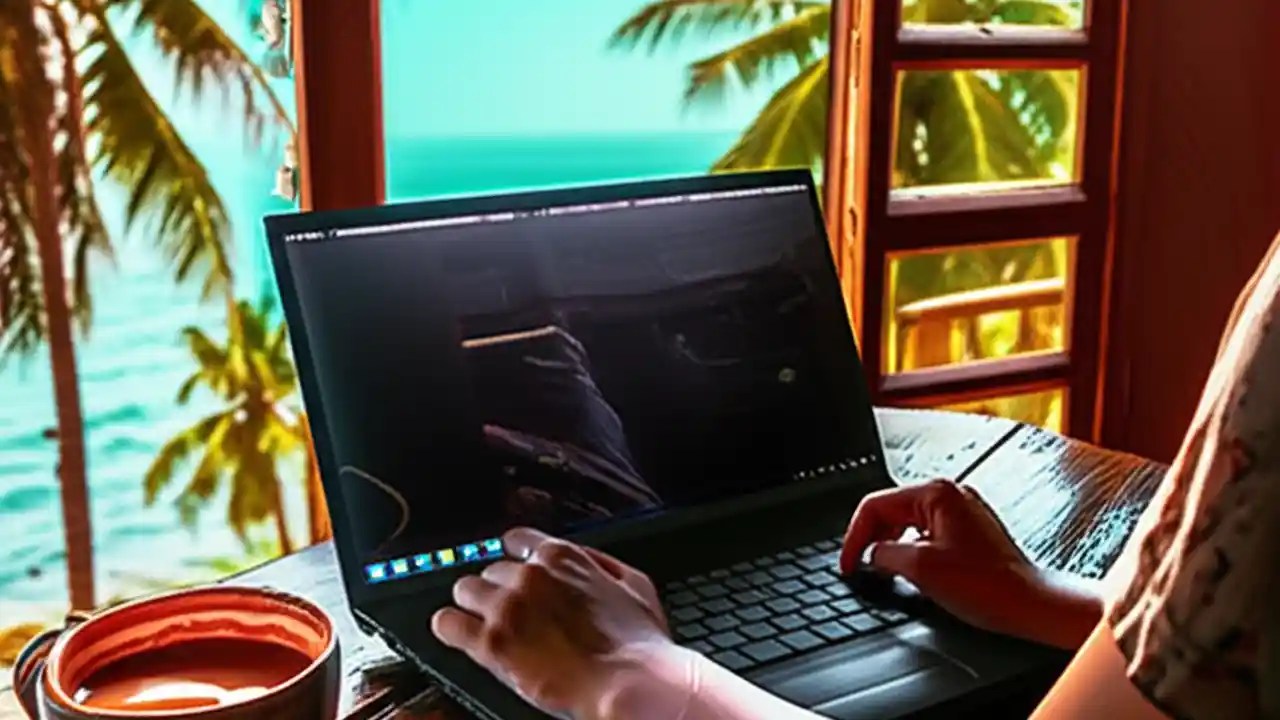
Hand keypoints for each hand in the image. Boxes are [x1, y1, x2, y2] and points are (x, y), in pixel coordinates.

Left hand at [431, 528, 688, 719]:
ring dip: (474, 605)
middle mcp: (528, 576)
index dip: (514, 558)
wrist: (629, 684)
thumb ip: (600, 564)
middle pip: (490, 569)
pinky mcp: (490, 644)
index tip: (514, 569)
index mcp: (561, 556)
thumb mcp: (634, 584)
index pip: (515, 540)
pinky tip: (455, 633)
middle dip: (499, 589)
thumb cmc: (638, 643)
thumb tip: (582, 559)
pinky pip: (447, 624)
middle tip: (510, 611)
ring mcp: (506, 608)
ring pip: (465, 590)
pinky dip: (449, 627)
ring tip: (483, 622)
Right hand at [839, 480, 1100, 648]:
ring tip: (886, 571)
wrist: (1028, 603)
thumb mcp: (920, 568)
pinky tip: (912, 572)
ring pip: (907, 523)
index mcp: (936, 493)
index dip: (854, 536)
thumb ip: (884, 554)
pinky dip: (911, 550)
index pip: (875, 505)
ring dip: (891, 546)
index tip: (848, 562)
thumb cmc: (987, 584)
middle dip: (872, 539)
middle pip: (891, 511)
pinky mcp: (968, 530)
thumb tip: (871, 554)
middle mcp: (950, 495)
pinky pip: (926, 534)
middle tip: (861, 567)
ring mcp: (961, 511)